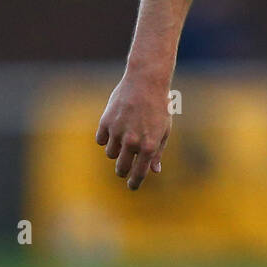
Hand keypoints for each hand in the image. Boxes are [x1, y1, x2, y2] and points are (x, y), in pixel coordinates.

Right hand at [95, 70, 172, 189]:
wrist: (146, 81)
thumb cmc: (159, 106)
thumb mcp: (164, 129)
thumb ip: (158, 151)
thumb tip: (154, 171)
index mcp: (149, 146)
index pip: (138, 174)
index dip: (134, 183)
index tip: (132, 185)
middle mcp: (133, 142)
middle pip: (121, 169)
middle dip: (123, 171)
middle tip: (125, 167)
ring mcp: (118, 132)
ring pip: (110, 154)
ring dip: (116, 150)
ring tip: (125, 136)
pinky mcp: (105, 123)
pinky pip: (101, 140)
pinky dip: (106, 137)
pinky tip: (115, 128)